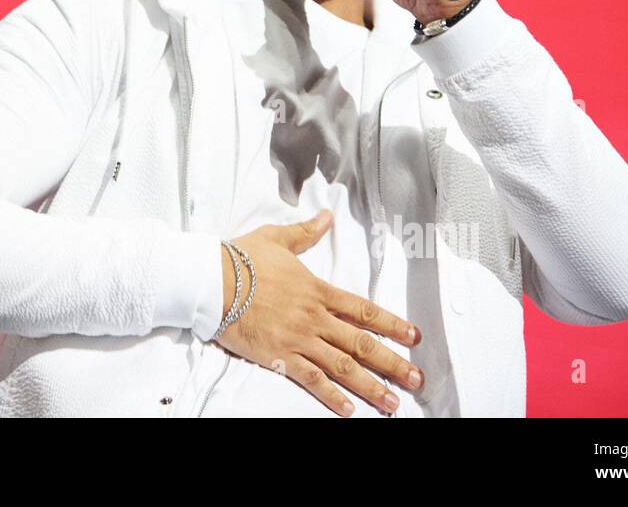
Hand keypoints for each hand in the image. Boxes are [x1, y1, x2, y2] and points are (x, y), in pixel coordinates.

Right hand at [214, 210, 424, 416]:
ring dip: (370, 386)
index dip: (391, 324)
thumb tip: (326, 217)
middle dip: (392, 363)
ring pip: (342, 366)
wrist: (210, 279)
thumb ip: (305, 232)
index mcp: (316, 290)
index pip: (363, 310)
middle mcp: (313, 317)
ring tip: (392, 404)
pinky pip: (311, 379)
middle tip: (416, 379)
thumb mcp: (276, 238)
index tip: (414, 337)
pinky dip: (332, 396)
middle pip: (361, 343)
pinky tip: (349, 410)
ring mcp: (298, 338)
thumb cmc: (240, 259)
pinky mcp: (279, 356)